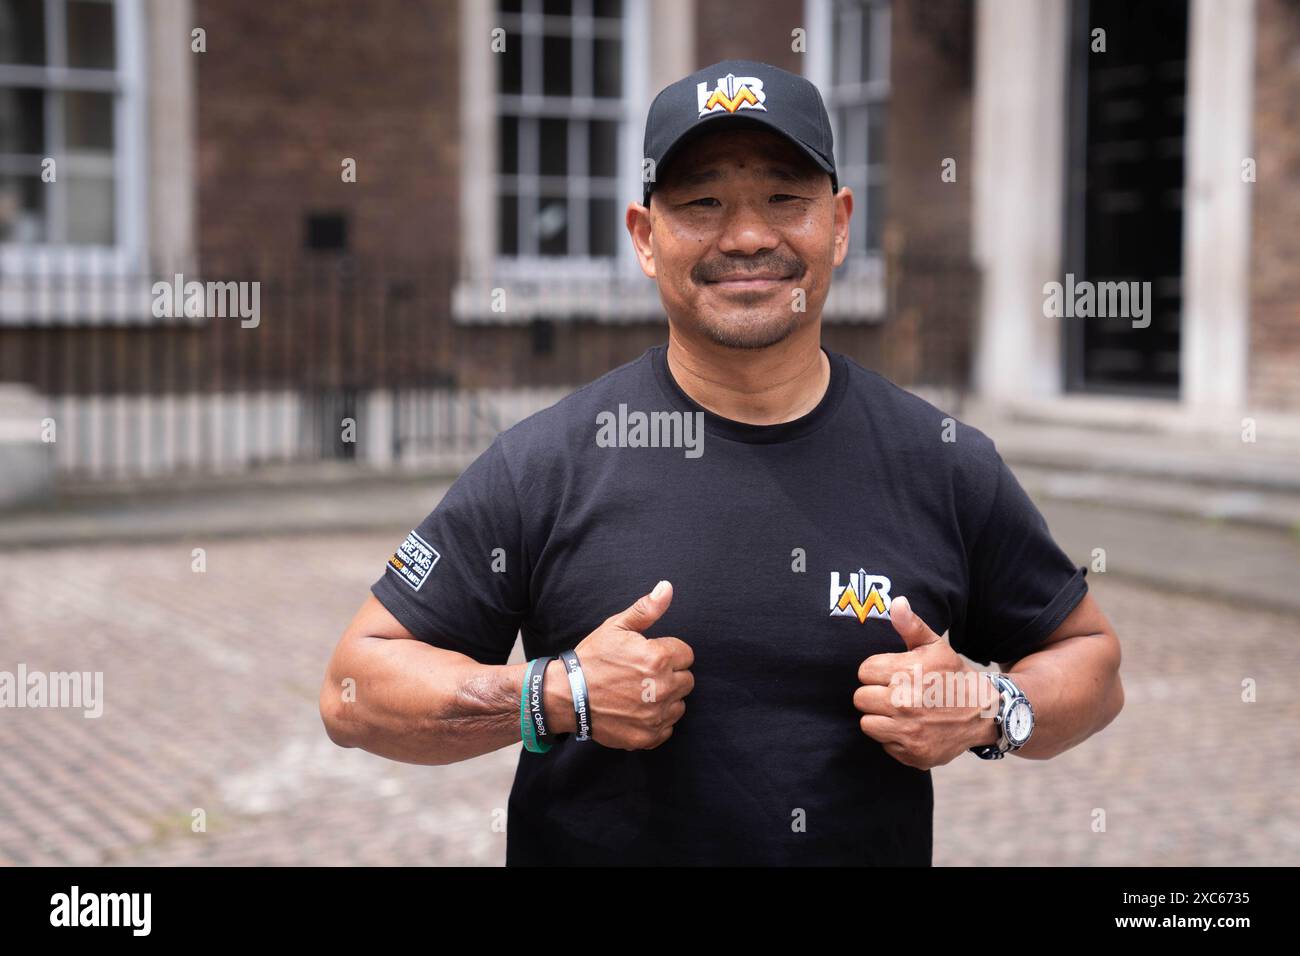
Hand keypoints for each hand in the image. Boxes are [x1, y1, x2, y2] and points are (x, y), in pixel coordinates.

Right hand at [566, 580, 694, 750]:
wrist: (566, 695)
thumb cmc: (592, 658)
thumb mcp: (616, 626)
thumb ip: (647, 609)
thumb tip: (667, 588)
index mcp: (658, 658)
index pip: (687, 655)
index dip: (669, 653)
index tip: (650, 655)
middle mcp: (662, 688)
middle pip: (687, 680)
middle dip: (671, 675)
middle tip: (644, 674)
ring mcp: (655, 715)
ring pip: (679, 704)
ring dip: (666, 699)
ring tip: (640, 692)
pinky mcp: (647, 736)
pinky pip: (668, 728)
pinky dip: (657, 721)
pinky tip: (638, 711)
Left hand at [853, 596, 997, 769]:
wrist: (985, 713)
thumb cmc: (953, 676)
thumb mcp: (935, 646)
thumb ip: (911, 626)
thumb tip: (896, 603)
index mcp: (907, 674)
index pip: (864, 671)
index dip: (875, 672)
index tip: (890, 674)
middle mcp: (905, 704)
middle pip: (860, 699)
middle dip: (873, 695)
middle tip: (893, 694)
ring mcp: (910, 732)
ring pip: (867, 724)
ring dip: (879, 718)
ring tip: (899, 711)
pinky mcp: (914, 754)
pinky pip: (885, 746)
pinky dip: (894, 739)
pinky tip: (912, 728)